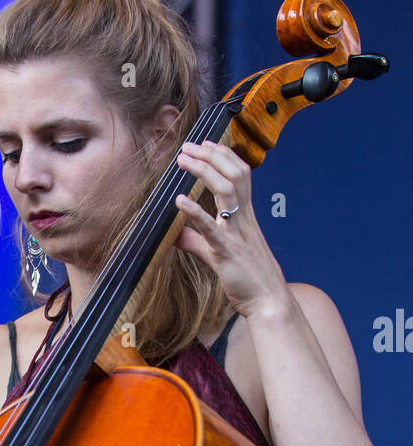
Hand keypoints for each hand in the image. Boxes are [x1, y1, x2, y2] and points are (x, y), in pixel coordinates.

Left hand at [173, 140, 288, 318]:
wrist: (269, 301)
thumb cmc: (248, 278)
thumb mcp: (217, 254)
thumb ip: (197, 241)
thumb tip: (176, 234)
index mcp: (244, 217)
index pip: (239, 174)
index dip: (223, 155)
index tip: (204, 144)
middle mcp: (243, 219)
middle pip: (234, 174)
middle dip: (212, 155)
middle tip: (188, 146)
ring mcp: (237, 233)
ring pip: (227, 191)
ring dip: (204, 171)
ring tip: (183, 160)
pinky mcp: (227, 252)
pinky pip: (212, 228)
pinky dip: (196, 212)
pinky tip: (180, 200)